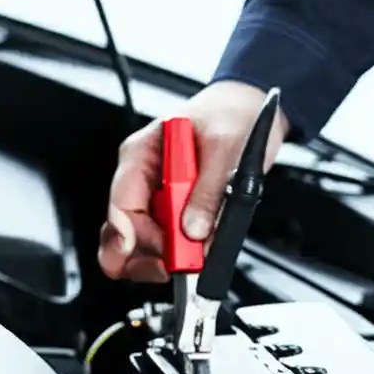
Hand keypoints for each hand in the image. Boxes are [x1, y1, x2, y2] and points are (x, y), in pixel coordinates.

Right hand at [98, 80, 289, 281]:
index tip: (163, 254)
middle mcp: (142, 179)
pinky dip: (186, 254)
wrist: (251, 110)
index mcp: (141, 154)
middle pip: (121, 234)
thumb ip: (208, 191)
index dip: (136, 236)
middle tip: (176, 263)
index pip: (122, 205)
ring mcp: (157, 198)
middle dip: (145, 255)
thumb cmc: (231, 114)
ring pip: (141, 246)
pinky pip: (170, 244)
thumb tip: (194, 230)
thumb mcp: (224, 147)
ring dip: (168, 257)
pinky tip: (204, 247)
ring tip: (197, 254)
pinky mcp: (176, 212)